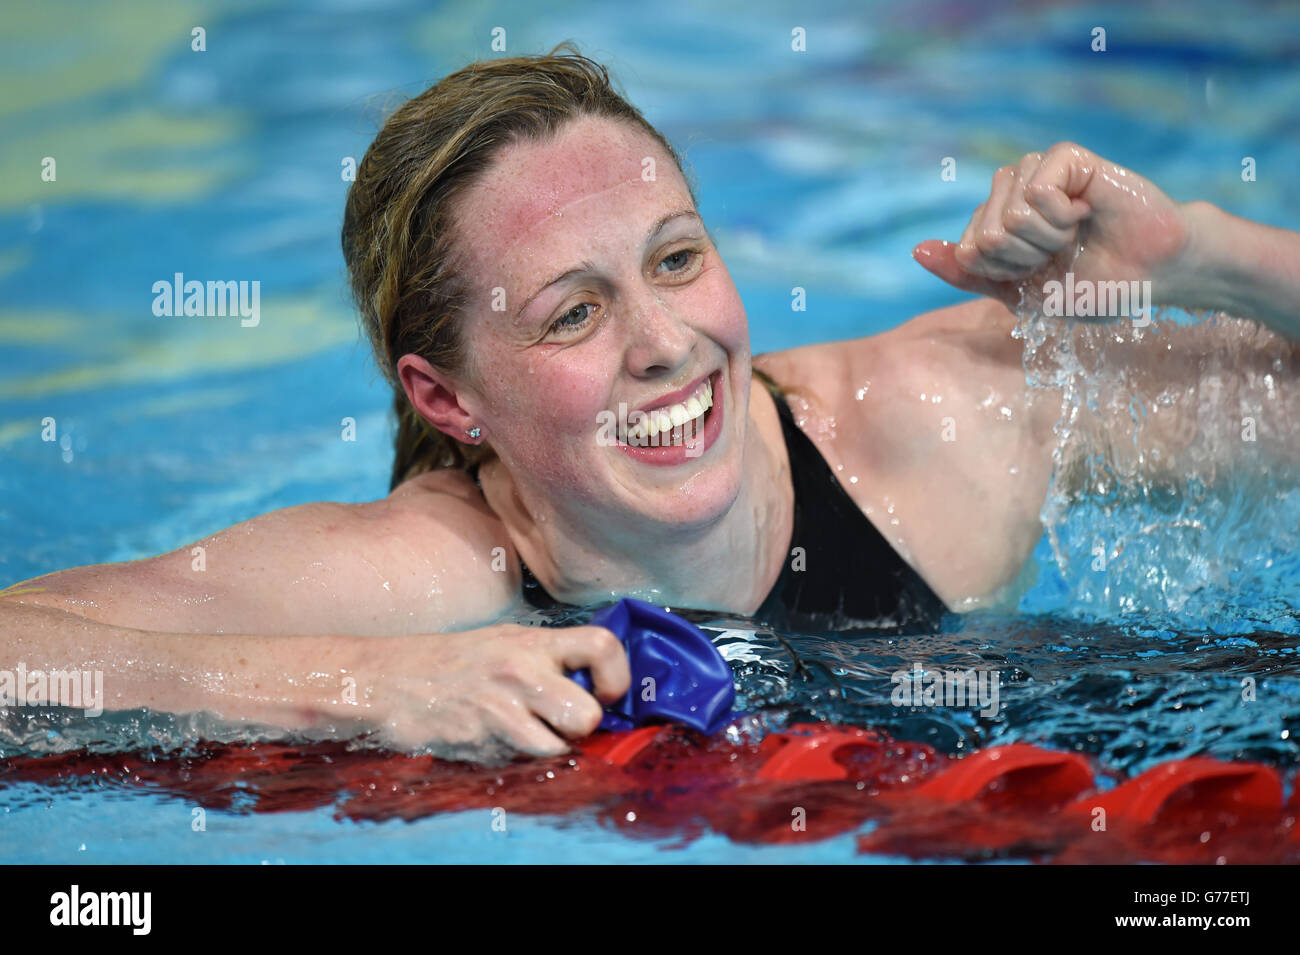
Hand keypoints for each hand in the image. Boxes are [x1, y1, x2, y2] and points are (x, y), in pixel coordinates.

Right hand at [351, 623, 628, 756]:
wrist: (385, 680)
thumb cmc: (448, 662)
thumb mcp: (503, 642)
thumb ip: (547, 660)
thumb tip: (592, 688)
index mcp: (531, 641)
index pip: (603, 644)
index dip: (617, 676)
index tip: (604, 692)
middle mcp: (521, 671)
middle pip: (588, 715)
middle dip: (582, 728)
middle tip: (563, 722)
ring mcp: (500, 710)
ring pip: (558, 749)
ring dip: (550, 749)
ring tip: (526, 734)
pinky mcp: (480, 742)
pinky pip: (522, 763)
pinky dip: (519, 761)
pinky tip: (497, 742)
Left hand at [913, 142, 1190, 310]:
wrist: (1151, 275)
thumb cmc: (1093, 285)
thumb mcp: (1019, 292)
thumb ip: (967, 273)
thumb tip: (916, 251)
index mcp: (994, 223)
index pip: (968, 251)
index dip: (1006, 272)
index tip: (1041, 271)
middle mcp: (1010, 192)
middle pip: (984, 234)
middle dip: (1025, 257)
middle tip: (1063, 251)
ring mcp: (1036, 172)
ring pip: (1009, 213)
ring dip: (1046, 238)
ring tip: (1075, 233)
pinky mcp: (1065, 158)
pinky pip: (1035, 189)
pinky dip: (1060, 214)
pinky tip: (1085, 211)